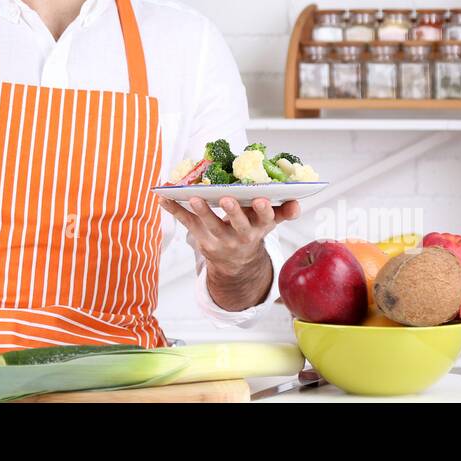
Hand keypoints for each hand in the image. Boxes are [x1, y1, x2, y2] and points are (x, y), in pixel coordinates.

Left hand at [161, 196, 299, 309]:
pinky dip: (174, 210)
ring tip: (193, 197)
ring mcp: (219, 239)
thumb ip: (283, 212)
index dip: (264, 211)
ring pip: (209, 225)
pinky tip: (163, 198)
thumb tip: (297, 203)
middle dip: (233, 212)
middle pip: (238, 225)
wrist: (236, 264)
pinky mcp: (201, 239)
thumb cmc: (252, 231)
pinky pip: (187, 223)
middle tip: (227, 198)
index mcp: (258, 229)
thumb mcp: (268, 224)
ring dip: (201, 210)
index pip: (265, 220)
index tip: (262, 200)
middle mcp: (240, 236)